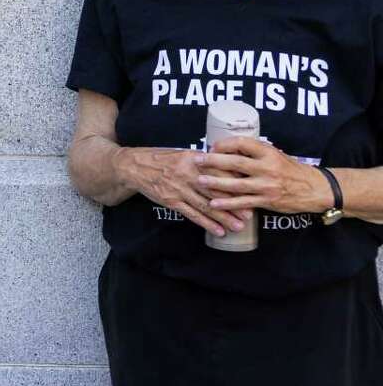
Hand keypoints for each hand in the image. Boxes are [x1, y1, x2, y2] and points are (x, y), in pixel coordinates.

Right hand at [118, 146, 245, 235]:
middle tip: (249, 214)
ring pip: (205, 205)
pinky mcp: (170, 200)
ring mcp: (178, 189)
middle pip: (215, 191)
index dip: (235, 182)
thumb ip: (203, 162)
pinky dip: (206, 223)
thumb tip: (229, 168)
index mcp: (193, 160)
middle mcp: (186, 174)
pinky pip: (191, 214)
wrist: (135, 167)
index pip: (218, 171)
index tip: (250, 190)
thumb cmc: (162, 159)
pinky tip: (218, 230)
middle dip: (234, 204)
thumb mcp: (183, 155)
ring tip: (238, 226)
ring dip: (223, 217)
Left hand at [198, 137, 335, 215]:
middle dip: (213, 161)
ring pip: (236, 183)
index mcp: (268, 152)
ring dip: (215, 183)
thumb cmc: (291, 170)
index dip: (223, 144)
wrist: (315, 189)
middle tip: (196, 161)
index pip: (241, 143)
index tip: (211, 147)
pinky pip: (244, 202)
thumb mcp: (276, 155)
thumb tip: (228, 148)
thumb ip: (256, 152)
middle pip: (235, 162)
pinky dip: (228, 203)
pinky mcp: (267, 200)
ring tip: (199, 181)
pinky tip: (214, 203)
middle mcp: (267, 167)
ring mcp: (267, 185)